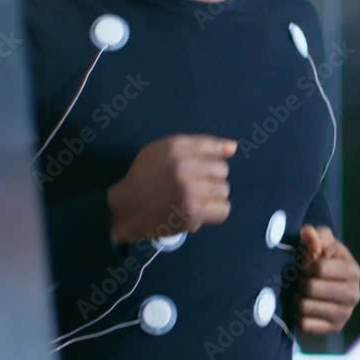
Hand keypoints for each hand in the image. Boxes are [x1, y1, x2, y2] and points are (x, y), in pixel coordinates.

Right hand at [107, 134, 234, 243]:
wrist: (126, 209)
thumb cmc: (145, 177)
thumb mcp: (163, 150)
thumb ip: (199, 146)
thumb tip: (233, 147)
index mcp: (175, 147)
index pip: (212, 146)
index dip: (213, 157)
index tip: (203, 167)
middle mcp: (183, 167)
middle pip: (222, 170)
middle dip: (211, 178)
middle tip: (194, 185)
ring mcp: (189, 191)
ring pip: (224, 190)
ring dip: (212, 196)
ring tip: (195, 198)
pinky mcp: (193, 213)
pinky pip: (223, 209)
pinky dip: (214, 212)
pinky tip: (201, 210)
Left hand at [296, 225, 359, 333]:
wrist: (328, 285)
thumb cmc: (323, 260)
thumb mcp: (322, 244)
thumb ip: (316, 236)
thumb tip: (308, 232)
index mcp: (353, 270)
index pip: (319, 268)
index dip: (305, 265)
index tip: (305, 265)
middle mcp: (353, 294)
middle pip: (311, 288)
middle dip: (301, 282)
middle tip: (301, 280)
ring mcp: (345, 314)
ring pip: (305, 307)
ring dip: (297, 299)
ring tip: (301, 294)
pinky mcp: (334, 329)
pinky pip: (305, 324)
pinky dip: (298, 316)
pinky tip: (303, 308)